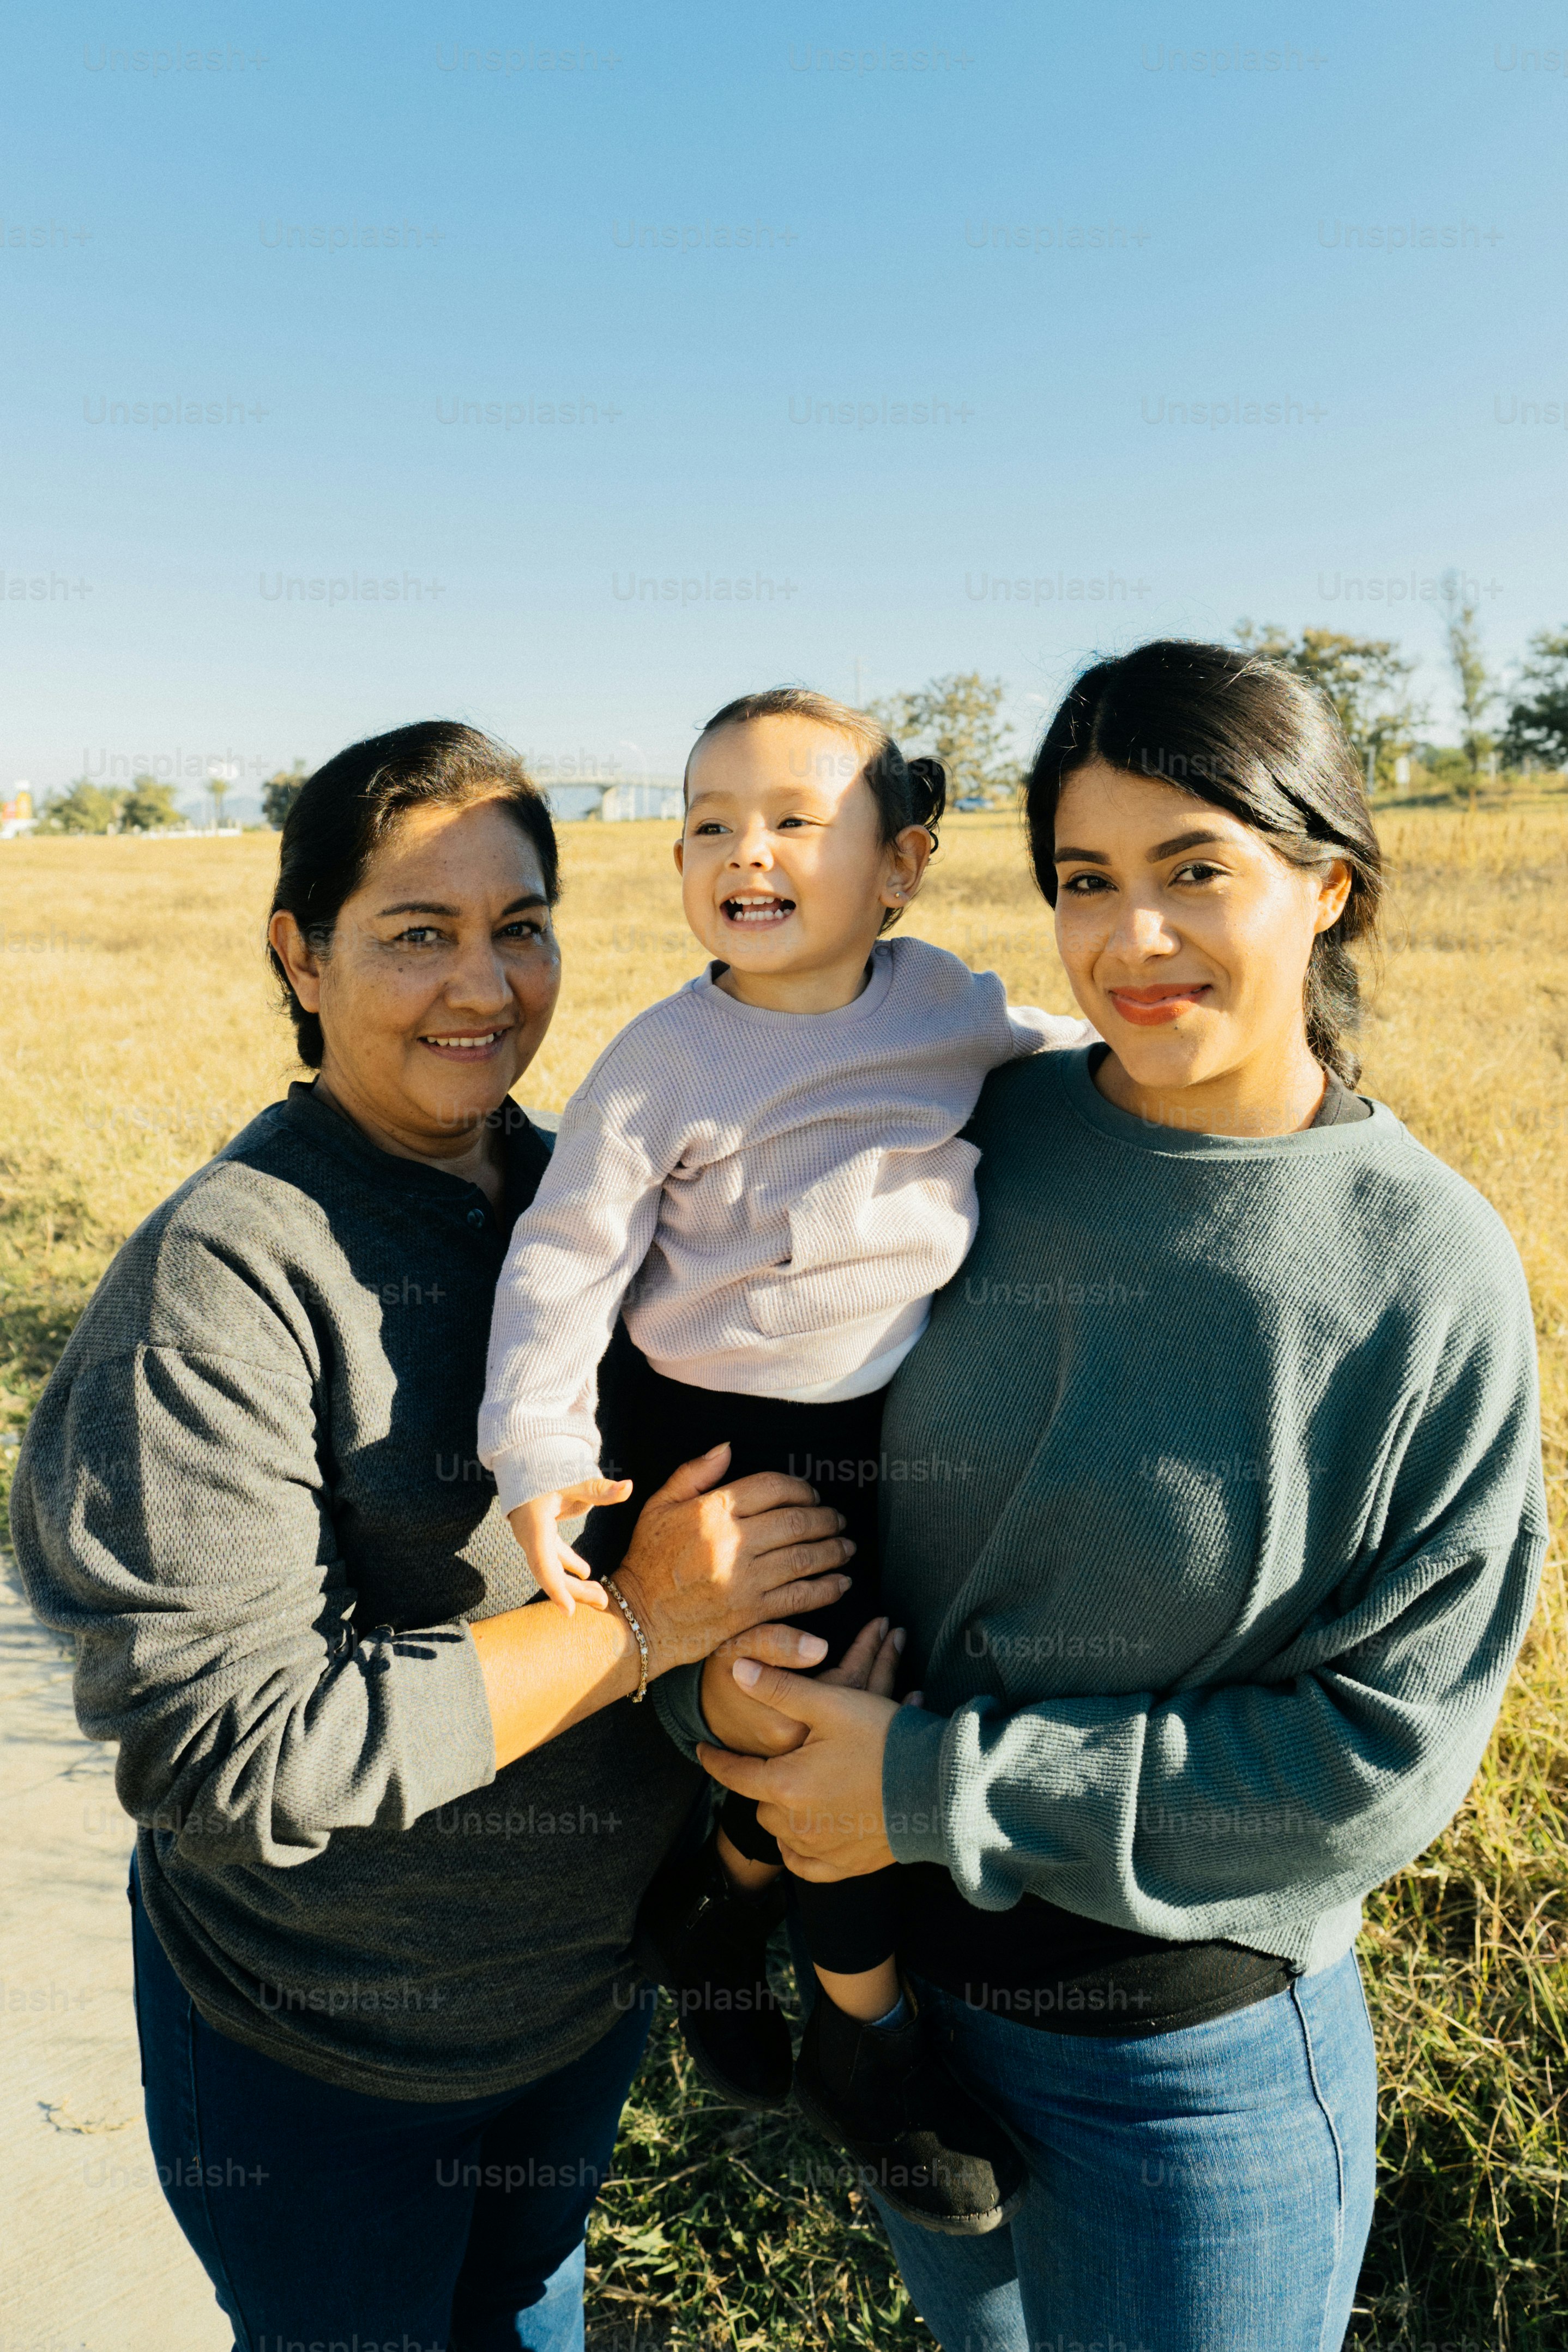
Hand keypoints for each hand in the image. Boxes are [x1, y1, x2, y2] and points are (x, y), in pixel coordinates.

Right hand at [507, 1478, 632, 1614]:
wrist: (524, 1456)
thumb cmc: (548, 1466)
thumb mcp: (575, 1478)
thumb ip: (600, 1488)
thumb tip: (629, 1487)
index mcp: (534, 1522)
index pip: (543, 1561)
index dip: (555, 1587)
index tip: (568, 1611)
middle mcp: (529, 1534)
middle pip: (549, 1571)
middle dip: (573, 1591)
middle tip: (602, 1602)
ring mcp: (531, 1536)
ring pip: (551, 1568)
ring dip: (573, 1583)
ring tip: (600, 1596)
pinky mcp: (538, 1534)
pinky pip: (552, 1558)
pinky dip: (569, 1567)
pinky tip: (587, 1575)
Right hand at [611, 1443, 855, 1679]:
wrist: (638, 1618)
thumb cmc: (649, 1558)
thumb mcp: (659, 1506)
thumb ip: (694, 1473)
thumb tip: (728, 1448)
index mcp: (712, 1511)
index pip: (772, 1487)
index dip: (800, 1488)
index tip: (812, 1496)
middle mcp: (731, 1542)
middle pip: (796, 1521)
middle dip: (825, 1519)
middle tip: (838, 1520)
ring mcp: (743, 1579)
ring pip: (804, 1558)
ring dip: (833, 1551)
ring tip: (846, 1547)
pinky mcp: (750, 1611)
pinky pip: (799, 1596)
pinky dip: (826, 1588)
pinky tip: (840, 1583)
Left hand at [698, 1662, 899, 1882]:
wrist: (938, 1788)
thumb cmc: (884, 1741)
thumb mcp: (830, 1704)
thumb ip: (779, 1688)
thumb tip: (736, 1670)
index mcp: (785, 1785)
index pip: (734, 1775)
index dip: (716, 1760)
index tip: (703, 1749)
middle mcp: (796, 1824)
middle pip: (761, 1802)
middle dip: (763, 1782)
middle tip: (778, 1763)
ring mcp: (821, 1850)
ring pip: (782, 1832)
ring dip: (783, 1812)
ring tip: (797, 1790)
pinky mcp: (845, 1866)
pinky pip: (806, 1864)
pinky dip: (801, 1847)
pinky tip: (808, 1831)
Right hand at [701, 1614, 904, 1758]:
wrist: (707, 1719)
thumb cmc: (720, 1683)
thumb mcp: (736, 1654)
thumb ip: (773, 1646)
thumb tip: (819, 1648)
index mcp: (791, 1726)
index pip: (844, 1682)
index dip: (865, 1650)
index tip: (881, 1624)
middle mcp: (809, 1752)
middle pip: (859, 1701)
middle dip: (882, 1660)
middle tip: (896, 1631)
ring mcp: (817, 1762)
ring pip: (864, 1718)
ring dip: (886, 1680)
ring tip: (899, 1650)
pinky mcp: (822, 1762)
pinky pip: (863, 1737)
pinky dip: (887, 1711)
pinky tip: (907, 1697)